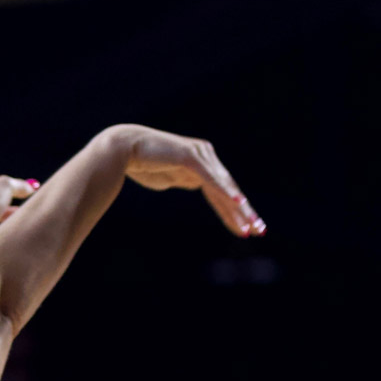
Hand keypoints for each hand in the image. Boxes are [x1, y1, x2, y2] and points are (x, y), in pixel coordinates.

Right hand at [115, 125, 265, 236]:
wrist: (122, 150)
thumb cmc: (142, 164)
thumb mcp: (170, 177)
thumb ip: (185, 179)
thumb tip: (194, 183)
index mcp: (202, 162)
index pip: (222, 190)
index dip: (234, 211)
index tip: (246, 229)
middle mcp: (205, 156)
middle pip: (228, 189)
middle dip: (244, 212)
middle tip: (258, 230)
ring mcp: (200, 155)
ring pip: (223, 186)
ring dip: (238, 209)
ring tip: (249, 226)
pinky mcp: (190, 157)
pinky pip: (210, 179)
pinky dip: (224, 192)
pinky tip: (237, 203)